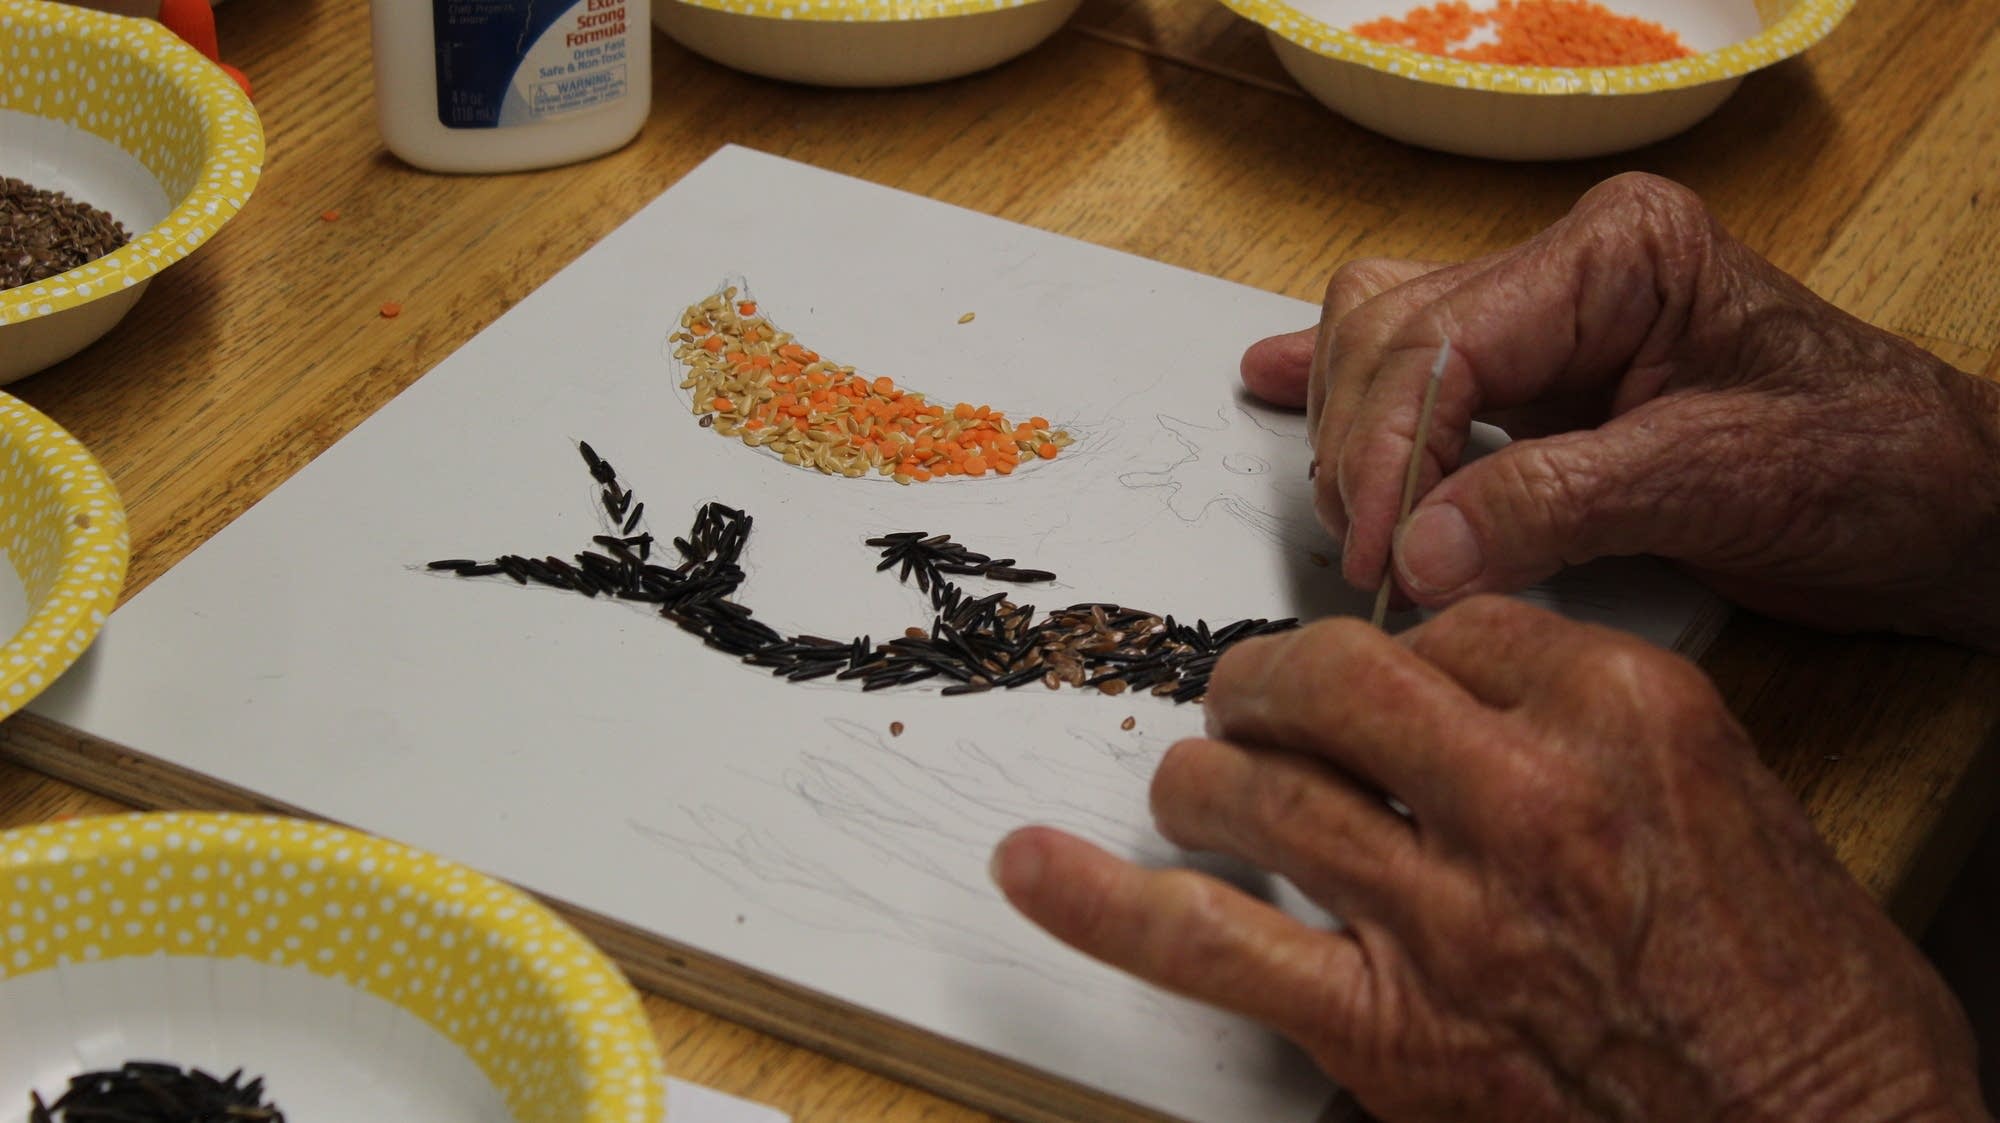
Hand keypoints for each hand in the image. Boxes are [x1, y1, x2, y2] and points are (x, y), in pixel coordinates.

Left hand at [993, 599, 1987, 1120]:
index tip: (1386, 678)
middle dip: (1271, 677)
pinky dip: (1102, 905)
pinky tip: (1032, 867)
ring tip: (1191, 782)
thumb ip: (1606, 736)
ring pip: (1257, 790)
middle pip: (1335, 678)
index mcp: (1629, 714)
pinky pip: (1207, 946)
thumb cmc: (1820, 1008)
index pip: (1455, 623)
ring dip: (1201, 776)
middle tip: (1250, 696)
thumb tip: (1484, 708)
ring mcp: (1447, 912)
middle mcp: (1528, 793)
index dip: (1401, 649)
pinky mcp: (1387, 1029)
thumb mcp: (1747, 807)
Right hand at [1240, 173, 1999, 648]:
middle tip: (1372, 564)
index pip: (1447, 335)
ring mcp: (1549, 322)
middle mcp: (1570, 271)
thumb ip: (1554, 505)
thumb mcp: (1714, 483)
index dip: (1391, 448)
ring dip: (1352, 440)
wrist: (1946, 509)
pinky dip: (1348, 397)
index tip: (1376, 555)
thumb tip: (1413, 550)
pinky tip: (1276, 391)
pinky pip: (1418, 372)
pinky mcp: (1540, 385)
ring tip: (1360, 533)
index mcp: (1618, 253)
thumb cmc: (1869, 470)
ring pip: (1383, 346)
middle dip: (1363, 448)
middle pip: (1392, 329)